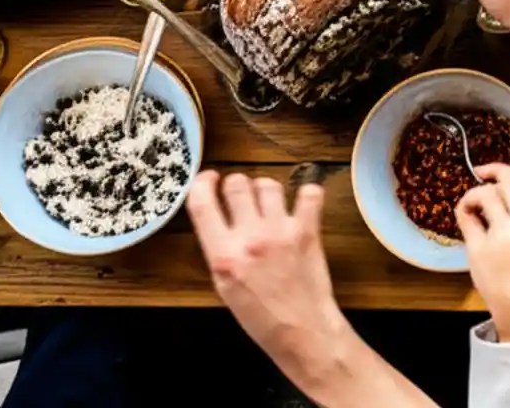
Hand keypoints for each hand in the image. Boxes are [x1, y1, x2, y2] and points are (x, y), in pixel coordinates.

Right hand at [186, 172, 347, 383]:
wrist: (302, 331)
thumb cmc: (262, 317)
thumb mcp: (225, 286)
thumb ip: (221, 250)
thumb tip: (220, 218)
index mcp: (222, 255)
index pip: (201, 203)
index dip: (202, 183)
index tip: (208, 178)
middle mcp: (249, 238)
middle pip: (237, 184)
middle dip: (237, 185)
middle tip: (243, 195)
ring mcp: (280, 232)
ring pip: (268, 184)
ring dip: (267, 189)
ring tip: (270, 203)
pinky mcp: (308, 231)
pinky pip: (308, 193)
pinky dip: (307, 193)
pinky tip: (302, 203)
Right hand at [457, 163, 509, 342]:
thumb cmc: (490, 275)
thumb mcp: (473, 246)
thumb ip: (469, 219)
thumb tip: (465, 202)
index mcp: (508, 226)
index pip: (488, 194)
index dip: (471, 195)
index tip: (463, 206)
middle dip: (492, 172)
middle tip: (478, 173)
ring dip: (502, 187)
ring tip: (486, 201)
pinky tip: (501, 209)